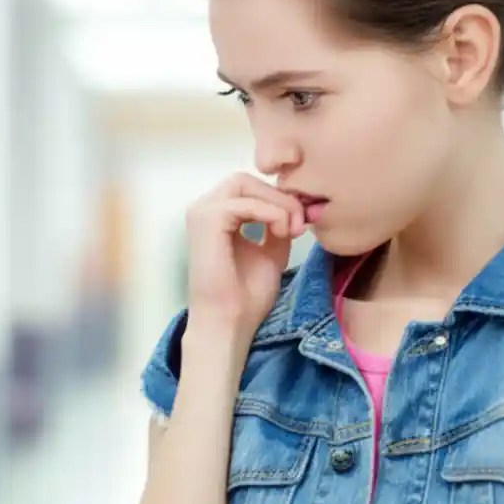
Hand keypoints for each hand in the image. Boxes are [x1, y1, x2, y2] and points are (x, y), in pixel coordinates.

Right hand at [184, 173, 306, 333]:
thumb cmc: (246, 296)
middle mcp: (204, 209)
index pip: (250, 189)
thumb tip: (296, 206)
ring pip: (245, 184)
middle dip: (279, 197)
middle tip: (299, 223)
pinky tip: (281, 233)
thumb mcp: (272, 251)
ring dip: (276, 203)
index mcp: (217, 217)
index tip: (302, 223)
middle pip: (246, 180)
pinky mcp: (206, 221)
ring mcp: (201, 213)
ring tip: (291, 230)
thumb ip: (278, 224)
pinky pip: (245, 202)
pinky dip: (270, 213)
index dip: (279, 199)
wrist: (229, 323)